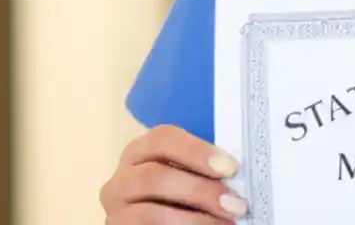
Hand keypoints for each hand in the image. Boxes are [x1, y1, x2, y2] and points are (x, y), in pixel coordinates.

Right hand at [100, 125, 248, 223]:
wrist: (157, 219)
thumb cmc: (177, 195)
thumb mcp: (187, 176)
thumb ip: (204, 172)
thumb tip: (239, 177)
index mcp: (140, 152)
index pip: (162, 138)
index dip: (197, 151)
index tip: (231, 168)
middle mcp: (121, 178)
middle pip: (155, 176)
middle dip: (200, 190)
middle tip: (236, 204)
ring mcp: (115, 210)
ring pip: (149, 213)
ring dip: (192, 220)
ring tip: (225, 223)